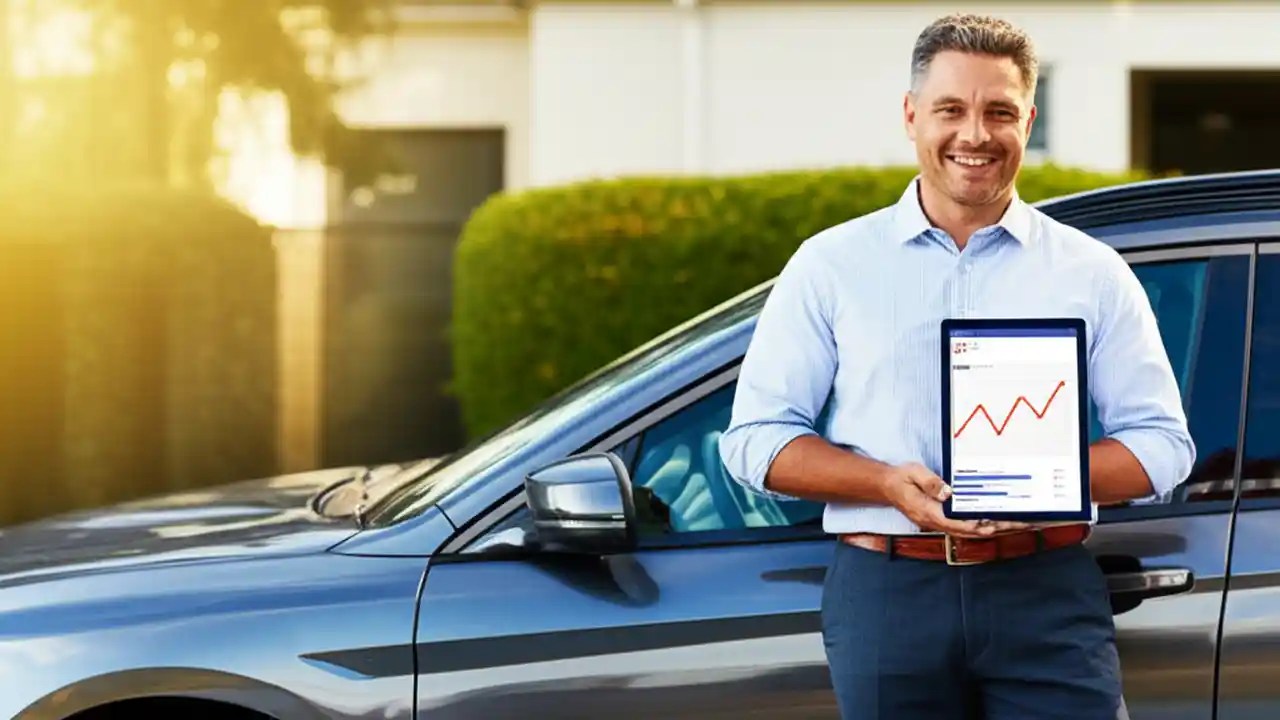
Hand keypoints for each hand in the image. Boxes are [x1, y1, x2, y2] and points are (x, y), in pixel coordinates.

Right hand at [881, 462, 1030, 537]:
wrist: (888, 487)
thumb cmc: (901, 478)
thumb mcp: (914, 472)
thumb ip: (930, 482)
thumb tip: (948, 492)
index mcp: (929, 512)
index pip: (956, 523)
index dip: (975, 525)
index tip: (994, 525)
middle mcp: (936, 522)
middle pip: (970, 531)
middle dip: (996, 528)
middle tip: (1021, 524)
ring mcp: (939, 523)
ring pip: (971, 532)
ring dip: (994, 530)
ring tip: (1017, 525)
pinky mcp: (943, 520)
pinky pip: (967, 528)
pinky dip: (984, 527)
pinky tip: (998, 524)